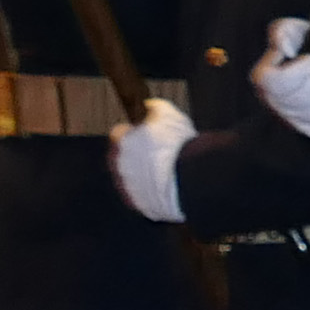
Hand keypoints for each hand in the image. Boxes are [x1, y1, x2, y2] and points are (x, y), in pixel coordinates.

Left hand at [110, 99, 193, 223]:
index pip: (119, 134)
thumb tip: (148, 105)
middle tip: (154, 154)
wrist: (192, 178)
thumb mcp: (169, 115)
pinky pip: (137, 196)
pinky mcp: (136, 204)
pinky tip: (162, 187)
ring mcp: (125, 186)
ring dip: (140, 174)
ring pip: (128, 178)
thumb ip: (154, 107)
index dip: (133, 133)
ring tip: (163, 172)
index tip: (146, 135)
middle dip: (134, 155)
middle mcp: (117, 164)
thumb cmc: (180, 145)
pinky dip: (146, 192)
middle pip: (120, 157)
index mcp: (120, 141)